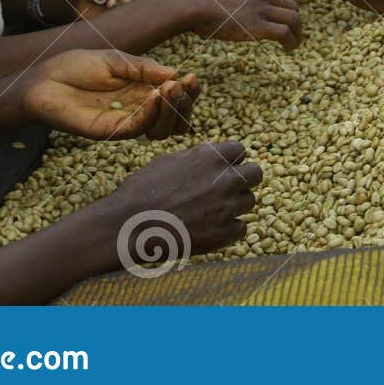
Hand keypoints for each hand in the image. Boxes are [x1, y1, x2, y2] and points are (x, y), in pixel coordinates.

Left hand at [22, 50, 199, 139]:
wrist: (43, 80)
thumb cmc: (77, 66)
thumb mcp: (117, 59)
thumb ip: (145, 68)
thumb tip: (176, 74)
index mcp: (143, 91)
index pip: (176, 100)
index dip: (188, 92)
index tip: (193, 77)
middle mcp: (138, 110)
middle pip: (174, 120)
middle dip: (185, 103)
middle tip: (185, 85)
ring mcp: (124, 122)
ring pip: (160, 131)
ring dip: (172, 112)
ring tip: (172, 90)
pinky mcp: (108, 131)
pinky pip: (136, 129)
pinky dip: (150, 114)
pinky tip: (154, 95)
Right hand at [101, 142, 260, 260]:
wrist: (128, 226)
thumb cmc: (141, 191)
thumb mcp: (167, 161)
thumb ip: (196, 156)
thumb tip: (211, 152)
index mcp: (211, 157)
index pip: (240, 150)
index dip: (231, 160)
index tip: (223, 168)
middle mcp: (224, 179)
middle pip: (256, 174)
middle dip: (244, 179)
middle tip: (228, 188)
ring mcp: (226, 207)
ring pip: (250, 201)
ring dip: (236, 204)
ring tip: (213, 210)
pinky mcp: (223, 233)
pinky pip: (241, 228)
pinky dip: (230, 229)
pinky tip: (212, 228)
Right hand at [184, 0, 302, 50]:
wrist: (191, 5)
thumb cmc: (194, 4)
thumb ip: (227, 2)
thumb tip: (222, 13)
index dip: (281, 11)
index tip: (279, 22)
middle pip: (291, 5)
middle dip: (296, 21)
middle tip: (294, 34)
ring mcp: (261, 8)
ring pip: (293, 19)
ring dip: (297, 33)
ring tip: (294, 45)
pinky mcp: (259, 25)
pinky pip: (285, 33)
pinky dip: (291, 42)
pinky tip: (288, 49)